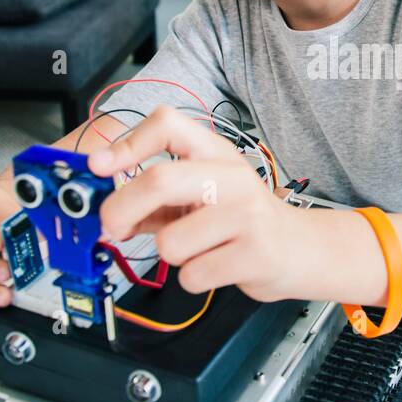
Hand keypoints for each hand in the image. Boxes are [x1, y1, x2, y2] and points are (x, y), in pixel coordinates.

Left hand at [87, 105, 310, 302]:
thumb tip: (106, 210)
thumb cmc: (243, 219)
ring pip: (171, 242)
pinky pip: (193, 274)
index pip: (167, 123)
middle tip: (111, 226)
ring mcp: (247, 215)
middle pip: (159, 180)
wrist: (301, 248)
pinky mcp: (255, 254)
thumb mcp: (203, 194)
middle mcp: (234, 177)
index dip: (126, 144)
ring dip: (171, 254)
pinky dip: (194, 278)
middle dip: (121, 209)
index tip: (100, 167)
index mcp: (216, 153)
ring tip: (197, 248)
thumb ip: (156, 199)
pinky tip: (217, 266)